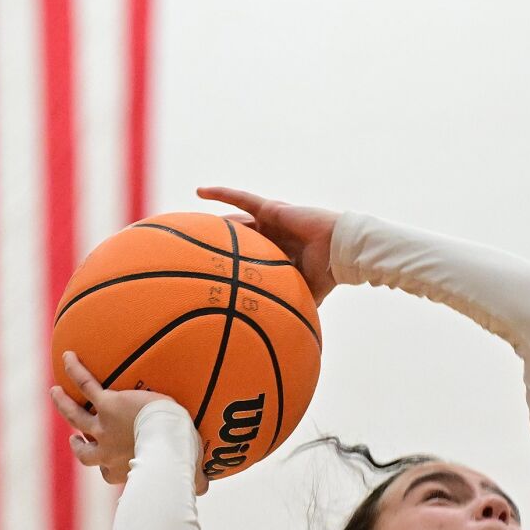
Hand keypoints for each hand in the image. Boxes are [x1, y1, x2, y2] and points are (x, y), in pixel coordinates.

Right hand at [49, 352, 207, 494]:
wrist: (168, 444)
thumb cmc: (178, 463)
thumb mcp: (186, 474)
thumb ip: (195, 480)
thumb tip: (205, 487)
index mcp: (123, 468)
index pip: (108, 472)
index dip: (105, 468)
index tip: (106, 464)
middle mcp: (107, 452)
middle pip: (84, 451)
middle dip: (77, 445)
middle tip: (73, 438)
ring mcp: (103, 428)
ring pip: (75, 416)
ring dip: (64, 405)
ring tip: (55, 392)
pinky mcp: (108, 405)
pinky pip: (87, 386)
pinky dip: (75, 371)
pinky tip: (69, 356)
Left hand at [195, 186, 337, 304]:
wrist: (341, 253)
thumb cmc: (328, 274)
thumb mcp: (305, 294)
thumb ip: (292, 307)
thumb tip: (289, 338)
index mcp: (278, 257)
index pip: (249, 261)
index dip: (232, 266)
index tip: (210, 276)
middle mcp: (272, 238)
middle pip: (238, 240)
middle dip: (218, 246)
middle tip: (193, 254)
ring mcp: (270, 222)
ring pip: (235, 221)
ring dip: (216, 224)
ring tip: (189, 224)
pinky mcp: (271, 209)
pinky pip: (241, 198)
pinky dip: (221, 193)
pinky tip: (200, 191)